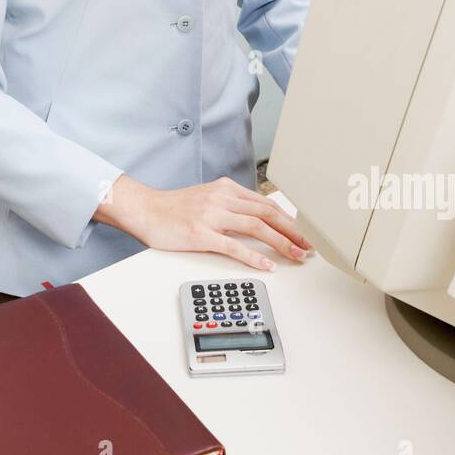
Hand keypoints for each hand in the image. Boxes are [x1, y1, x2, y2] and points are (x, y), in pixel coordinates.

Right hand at [97, 174, 314, 270]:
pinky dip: (254, 256)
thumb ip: (230, 205)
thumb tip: (256, 219)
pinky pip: (233, 246)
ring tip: (296, 256)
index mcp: (226, 189)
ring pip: (256, 227)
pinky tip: (267, 266)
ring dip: (281, 243)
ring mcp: (211, 215)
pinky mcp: (201, 233)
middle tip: (309, 246)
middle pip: (267, 213)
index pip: (266, 203)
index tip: (302, 233)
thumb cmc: (173, 208)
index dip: (288, 220)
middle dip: (293, 231)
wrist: (145, 209)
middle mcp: (222, 198)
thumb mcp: (207, 198)